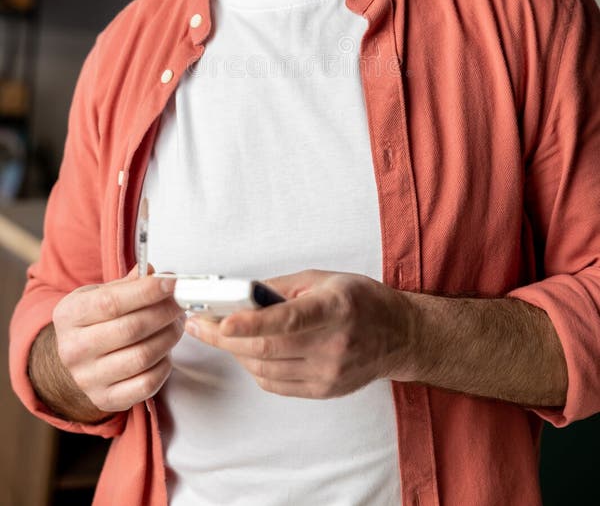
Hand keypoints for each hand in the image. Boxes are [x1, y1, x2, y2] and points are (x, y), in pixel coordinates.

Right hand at [52, 267, 183, 413]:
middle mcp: (74, 349)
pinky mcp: (106, 399)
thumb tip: (154, 273)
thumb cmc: (92, 321)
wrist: (72, 359)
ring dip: (169, 337)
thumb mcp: (98, 294)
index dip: (147, 291)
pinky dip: (164, 366)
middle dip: (165, 313)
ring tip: (176, 324)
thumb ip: (127, 283)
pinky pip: (146, 385)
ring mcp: (88, 378)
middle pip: (131, 329)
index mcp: (70, 316)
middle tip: (180, 304)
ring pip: (142, 357)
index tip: (171, 282)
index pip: (112, 302)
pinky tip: (165, 352)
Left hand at [185, 269, 412, 398]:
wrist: (399, 336)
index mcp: (335, 308)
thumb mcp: (324, 278)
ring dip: (236, 351)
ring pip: (264, 368)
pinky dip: (255, 366)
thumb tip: (238, 294)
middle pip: (267, 349)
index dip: (252, 323)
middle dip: (225, 337)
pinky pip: (274, 383)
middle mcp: (333, 344)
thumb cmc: (360, 300)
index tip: (221, 320)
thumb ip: (281, 287)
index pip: (288, 319)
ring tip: (223, 333)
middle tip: (200, 323)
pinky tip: (250, 350)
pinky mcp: (323, 391)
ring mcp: (329, 373)